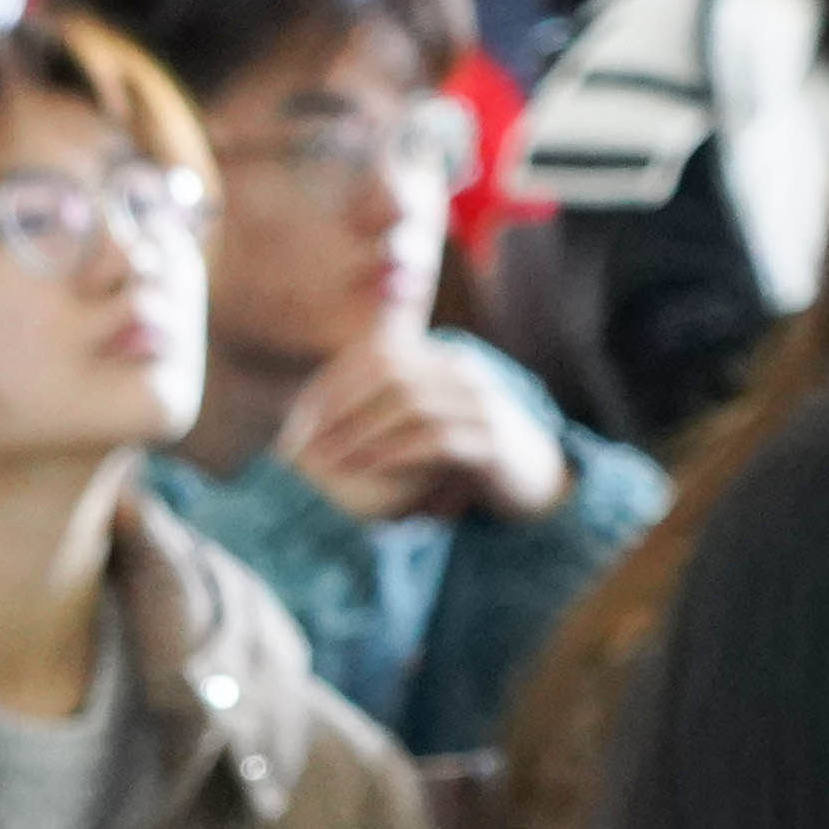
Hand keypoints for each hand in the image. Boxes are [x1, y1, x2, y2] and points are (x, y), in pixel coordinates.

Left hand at [280, 337, 559, 524]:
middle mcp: (461, 371)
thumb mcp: (423, 420)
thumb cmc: (465, 450)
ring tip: (330, 458)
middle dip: (342, 407)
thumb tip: (317, 404)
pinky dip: (397, 453)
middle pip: (389, 372)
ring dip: (363, 432)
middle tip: (306, 441)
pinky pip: (438, 440)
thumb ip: (382, 404)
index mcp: (441, 358)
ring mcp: (480, 403)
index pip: (378, 352)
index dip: (335, 381)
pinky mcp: (492, 442)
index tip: (298, 416)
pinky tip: (368, 468)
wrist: (530, 477)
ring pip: (411, 404)